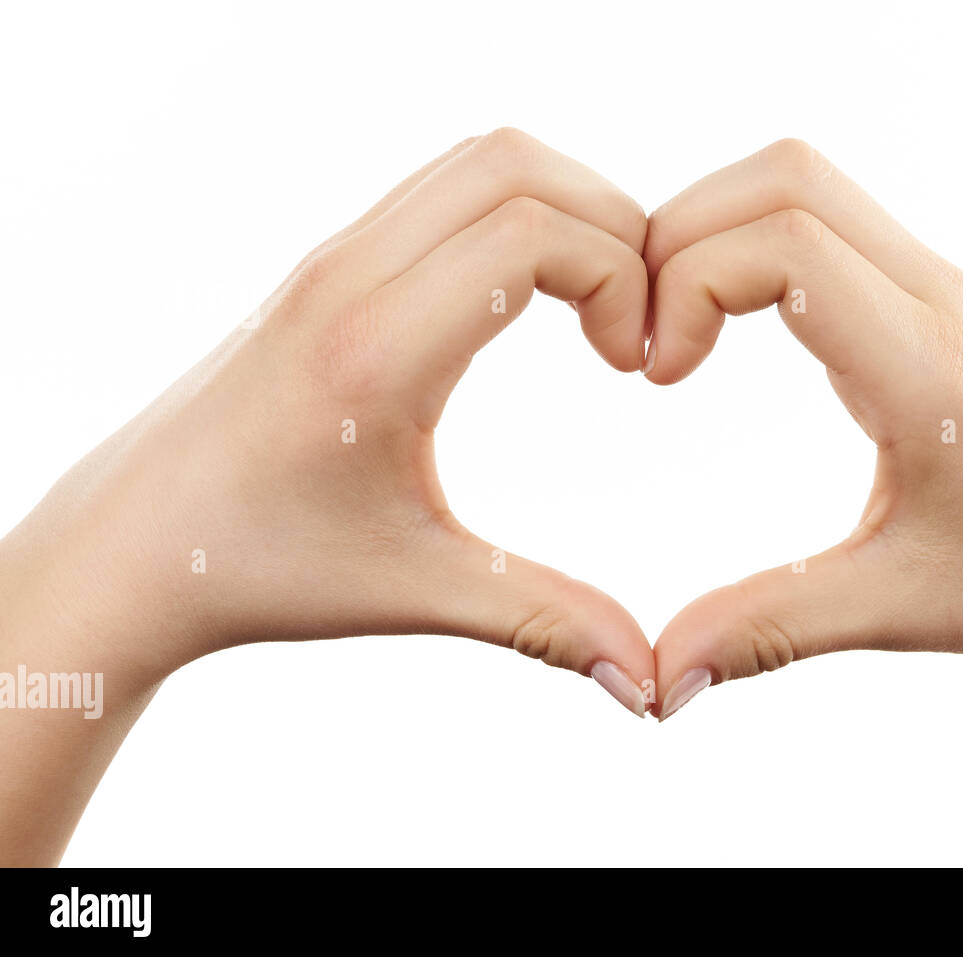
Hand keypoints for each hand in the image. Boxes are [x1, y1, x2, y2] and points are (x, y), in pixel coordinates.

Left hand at [0, 130, 655, 862]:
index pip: (531, 230)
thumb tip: (652, 684)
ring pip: (481, 158)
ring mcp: (334, 257)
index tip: (632, 365)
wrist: (136, 543)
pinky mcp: (330, 262)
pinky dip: (516, 213)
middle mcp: (350, 276)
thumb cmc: (261, 566)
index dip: (621, 276)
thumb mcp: (417, 591)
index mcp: (378, 350)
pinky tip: (530, 300)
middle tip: (631, 325)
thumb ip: (545, 623)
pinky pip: (445, 186)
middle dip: (613, 228)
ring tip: (594, 309)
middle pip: (518, 165)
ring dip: (565, 210)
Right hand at [642, 140, 962, 828]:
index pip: (781, 242)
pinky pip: (831, 222)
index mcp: (925, 364)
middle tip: (651, 342)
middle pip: (784, 177)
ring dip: (719, 234)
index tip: (658, 376)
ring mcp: (941, 288)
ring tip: (683, 337)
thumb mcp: (899, 605)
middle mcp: (936, 299)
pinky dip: (757, 247)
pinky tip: (738, 332)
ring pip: (807, 184)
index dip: (686, 285)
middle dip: (681, 237)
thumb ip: (768, 630)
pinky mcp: (937, 299)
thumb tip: (658, 681)